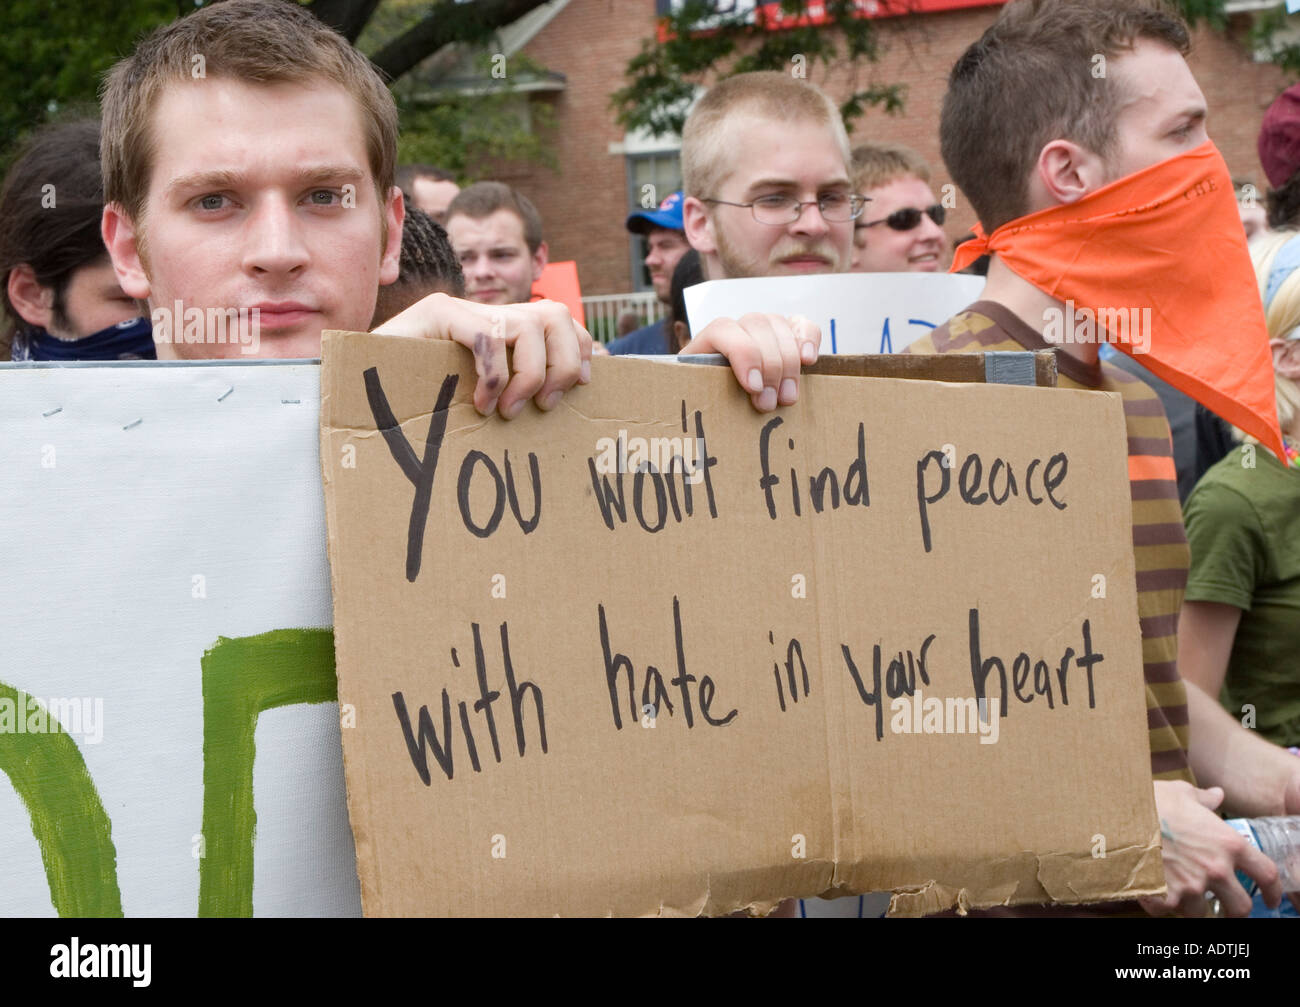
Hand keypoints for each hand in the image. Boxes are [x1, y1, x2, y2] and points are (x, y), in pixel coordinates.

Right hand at [373, 294, 591, 418]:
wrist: (355, 389)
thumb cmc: (417, 405)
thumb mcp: (476, 398)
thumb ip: (512, 391)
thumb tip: (560, 404)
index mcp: (498, 327)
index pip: (559, 319)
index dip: (580, 349)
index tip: (583, 386)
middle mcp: (482, 310)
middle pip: (555, 315)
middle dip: (565, 364)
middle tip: (546, 405)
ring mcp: (458, 308)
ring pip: (527, 324)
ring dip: (530, 375)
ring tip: (509, 410)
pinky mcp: (435, 314)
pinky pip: (486, 336)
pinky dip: (494, 375)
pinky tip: (482, 404)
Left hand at [681, 313, 819, 411]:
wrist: (713, 392)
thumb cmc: (704, 401)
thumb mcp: (693, 399)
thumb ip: (692, 400)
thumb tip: (684, 421)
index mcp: (706, 340)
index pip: (723, 329)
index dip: (742, 354)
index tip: (753, 388)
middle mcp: (736, 327)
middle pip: (757, 326)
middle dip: (770, 367)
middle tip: (770, 404)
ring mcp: (762, 327)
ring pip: (779, 325)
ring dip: (789, 363)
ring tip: (788, 398)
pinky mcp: (786, 332)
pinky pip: (801, 324)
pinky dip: (808, 339)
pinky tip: (810, 361)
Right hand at [1143, 780, 1281, 917]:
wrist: (1115, 812)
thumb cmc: (1150, 799)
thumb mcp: (1181, 793)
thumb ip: (1204, 799)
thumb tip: (1216, 796)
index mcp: (1228, 843)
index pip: (1267, 874)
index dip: (1274, 890)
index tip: (1271, 898)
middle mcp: (1216, 869)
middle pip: (1241, 907)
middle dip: (1233, 910)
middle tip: (1224, 907)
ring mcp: (1192, 886)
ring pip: (1202, 913)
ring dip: (1192, 905)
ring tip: (1177, 891)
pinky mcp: (1166, 897)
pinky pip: (1169, 912)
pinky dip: (1162, 905)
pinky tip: (1153, 891)